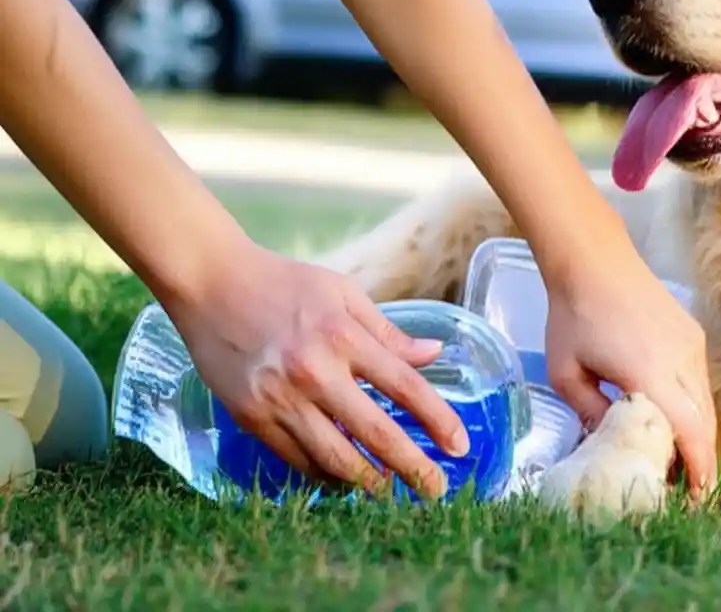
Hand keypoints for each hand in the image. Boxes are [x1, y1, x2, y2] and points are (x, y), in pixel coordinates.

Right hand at [161, 244, 468, 496]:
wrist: (210, 282)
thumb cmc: (283, 282)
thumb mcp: (343, 294)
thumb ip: (389, 332)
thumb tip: (433, 354)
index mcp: (344, 337)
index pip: (404, 387)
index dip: (437, 420)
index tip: (459, 446)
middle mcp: (314, 371)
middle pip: (375, 433)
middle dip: (412, 468)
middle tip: (436, 490)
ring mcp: (280, 398)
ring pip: (334, 457)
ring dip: (368, 481)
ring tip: (389, 490)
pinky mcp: (251, 416)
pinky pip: (296, 458)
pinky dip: (324, 473)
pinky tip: (343, 477)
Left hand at [543, 253, 715, 500]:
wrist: (593, 259)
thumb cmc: (573, 315)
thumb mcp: (566, 373)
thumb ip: (590, 413)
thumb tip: (606, 442)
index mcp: (650, 373)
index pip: (689, 432)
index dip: (697, 469)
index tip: (693, 497)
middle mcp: (681, 360)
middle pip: (705, 425)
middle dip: (699, 461)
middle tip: (682, 491)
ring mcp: (692, 346)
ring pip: (706, 404)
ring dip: (696, 435)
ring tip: (675, 460)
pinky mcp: (692, 335)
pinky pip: (700, 383)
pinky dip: (693, 408)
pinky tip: (672, 420)